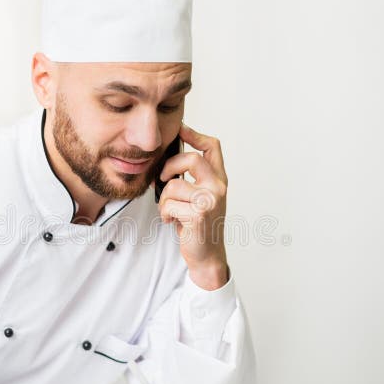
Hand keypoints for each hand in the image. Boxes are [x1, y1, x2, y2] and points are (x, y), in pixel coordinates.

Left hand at [158, 123, 228, 289]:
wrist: (206, 255)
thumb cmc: (199, 226)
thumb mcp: (200, 198)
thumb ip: (192, 180)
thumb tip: (167, 162)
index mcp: (219, 180)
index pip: (212, 147)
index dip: (195, 135)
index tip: (181, 129)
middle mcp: (218, 187)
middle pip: (192, 159)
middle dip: (170, 166)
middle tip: (163, 178)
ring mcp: (210, 200)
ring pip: (174, 185)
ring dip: (164, 200)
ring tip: (170, 211)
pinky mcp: (199, 214)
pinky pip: (169, 204)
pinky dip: (165, 214)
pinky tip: (172, 221)